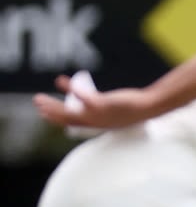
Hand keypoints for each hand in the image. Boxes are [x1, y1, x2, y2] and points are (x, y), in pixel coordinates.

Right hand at [32, 74, 159, 131]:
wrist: (148, 107)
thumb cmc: (133, 109)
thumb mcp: (114, 111)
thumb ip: (101, 107)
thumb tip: (92, 101)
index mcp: (98, 124)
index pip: (73, 124)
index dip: (58, 119)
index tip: (44, 113)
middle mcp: (95, 122)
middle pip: (67, 119)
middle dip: (50, 111)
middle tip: (37, 102)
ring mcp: (98, 115)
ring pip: (70, 113)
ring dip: (53, 105)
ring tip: (40, 98)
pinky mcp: (102, 104)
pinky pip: (82, 97)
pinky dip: (71, 89)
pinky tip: (61, 81)